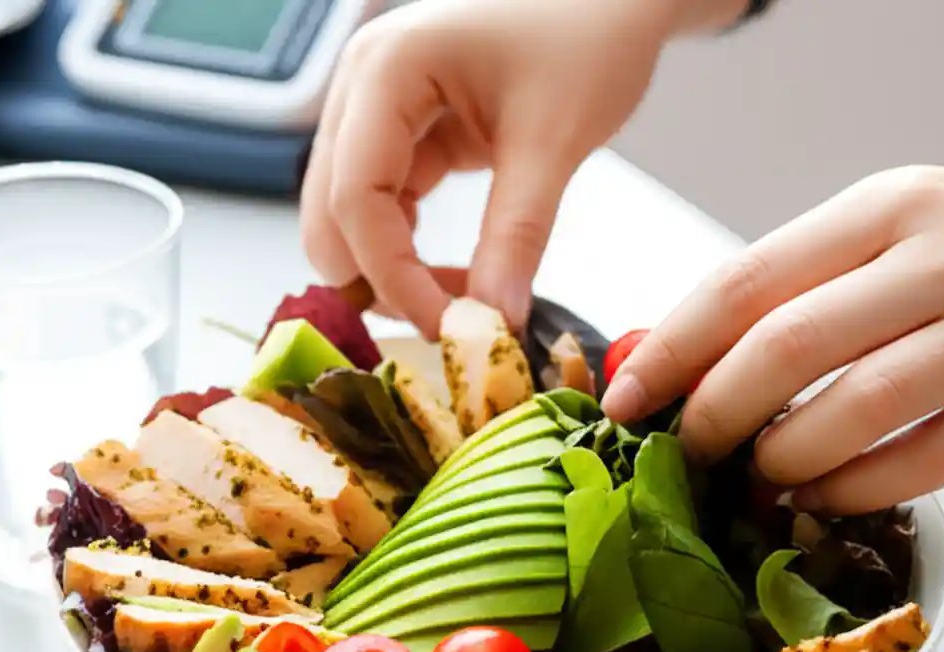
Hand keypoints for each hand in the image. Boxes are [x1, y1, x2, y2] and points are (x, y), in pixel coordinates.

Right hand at [301, 0, 747, 337]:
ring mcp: (374, 108)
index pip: (355, 195)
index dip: (391, 274)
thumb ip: (517, 235)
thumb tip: (491, 323)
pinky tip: (461, 276)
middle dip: (378, 278)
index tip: (445, 327)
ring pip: (348, 217)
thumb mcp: (554, 140)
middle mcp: (362, 85)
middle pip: (330, 211)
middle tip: (447, 328)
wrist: (613, 0)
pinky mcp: (400, 131)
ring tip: (464, 302)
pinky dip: (408, 251)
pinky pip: (382, 208)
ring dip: (391, 270)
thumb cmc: (590, 36)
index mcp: (387, 69)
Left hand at [603, 166, 943, 513]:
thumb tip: (681, 354)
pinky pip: (931, 461)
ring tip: (756, 475)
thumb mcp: (890, 224)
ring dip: (785, 457)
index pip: (745, 281)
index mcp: (886, 207)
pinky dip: (860, 488)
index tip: (626, 397)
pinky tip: (823, 495)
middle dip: (716, 412)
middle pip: (790, 346)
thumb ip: (798, 279)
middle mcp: (943, 260)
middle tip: (686, 449)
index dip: (670, 349)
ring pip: (859, 408)